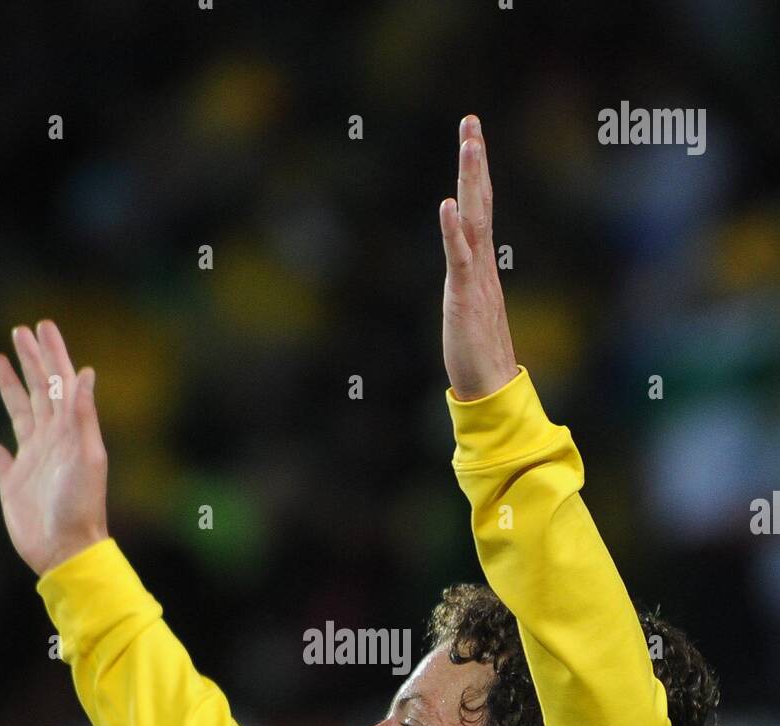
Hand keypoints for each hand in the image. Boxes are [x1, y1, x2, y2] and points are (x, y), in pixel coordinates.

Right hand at [0, 320, 108, 576]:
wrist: (65, 550)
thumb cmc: (81, 505)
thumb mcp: (87, 456)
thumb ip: (83, 414)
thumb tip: (87, 372)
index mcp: (71, 431)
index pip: (61, 383)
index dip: (52, 353)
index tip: (42, 326)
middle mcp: (52, 441)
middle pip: (40, 391)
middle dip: (30, 360)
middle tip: (19, 332)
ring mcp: (32, 460)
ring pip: (17, 414)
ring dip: (9, 387)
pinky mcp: (12, 482)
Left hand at [441, 115, 518, 400]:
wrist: (491, 390)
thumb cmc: (479, 357)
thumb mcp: (470, 312)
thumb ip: (469, 288)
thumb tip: (466, 275)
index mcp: (482, 267)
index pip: (479, 211)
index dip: (476, 175)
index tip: (473, 138)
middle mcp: (482, 265)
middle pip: (480, 203)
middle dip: (475, 161)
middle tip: (471, 121)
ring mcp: (475, 279)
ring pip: (474, 219)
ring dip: (470, 180)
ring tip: (469, 143)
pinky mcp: (465, 297)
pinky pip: (459, 258)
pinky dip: (452, 231)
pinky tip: (447, 205)